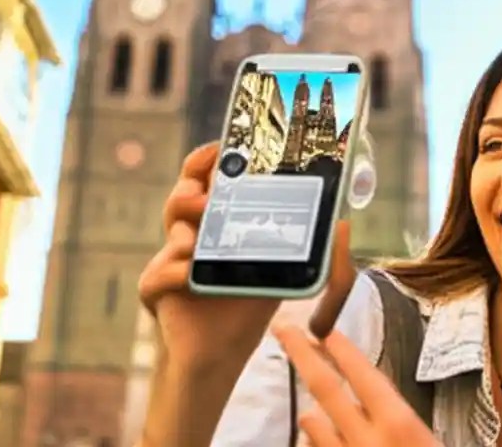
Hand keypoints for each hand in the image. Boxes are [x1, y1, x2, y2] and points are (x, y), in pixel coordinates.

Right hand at [137, 142, 358, 367]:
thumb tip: (344, 226)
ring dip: (184, 224)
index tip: (224, 149)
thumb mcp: (287, 275)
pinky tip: (190, 276)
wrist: (222, 352)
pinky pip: (157, 275)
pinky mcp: (157, 289)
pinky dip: (174, 272)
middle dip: (193, 185)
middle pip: (184, 194)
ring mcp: (171, 258)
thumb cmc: (249, 304)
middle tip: (208, 194)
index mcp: (221, 220)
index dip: (211, 159)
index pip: (208, 177)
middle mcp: (193, 232)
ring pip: (170, 226)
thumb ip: (319, 254)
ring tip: (198, 236)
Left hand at [274, 325, 439, 446]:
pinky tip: (315, 438)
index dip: (345, 352)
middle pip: (325, 387)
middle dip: (301, 353)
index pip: (365, 376)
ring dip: (311, 412)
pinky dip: (313, 442)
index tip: (327, 330)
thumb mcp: (435, 443)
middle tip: (282, 328)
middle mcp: (367, 439)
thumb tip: (413, 414)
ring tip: (309, 407)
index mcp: (400, 425)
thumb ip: (411, 425)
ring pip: (312, 425)